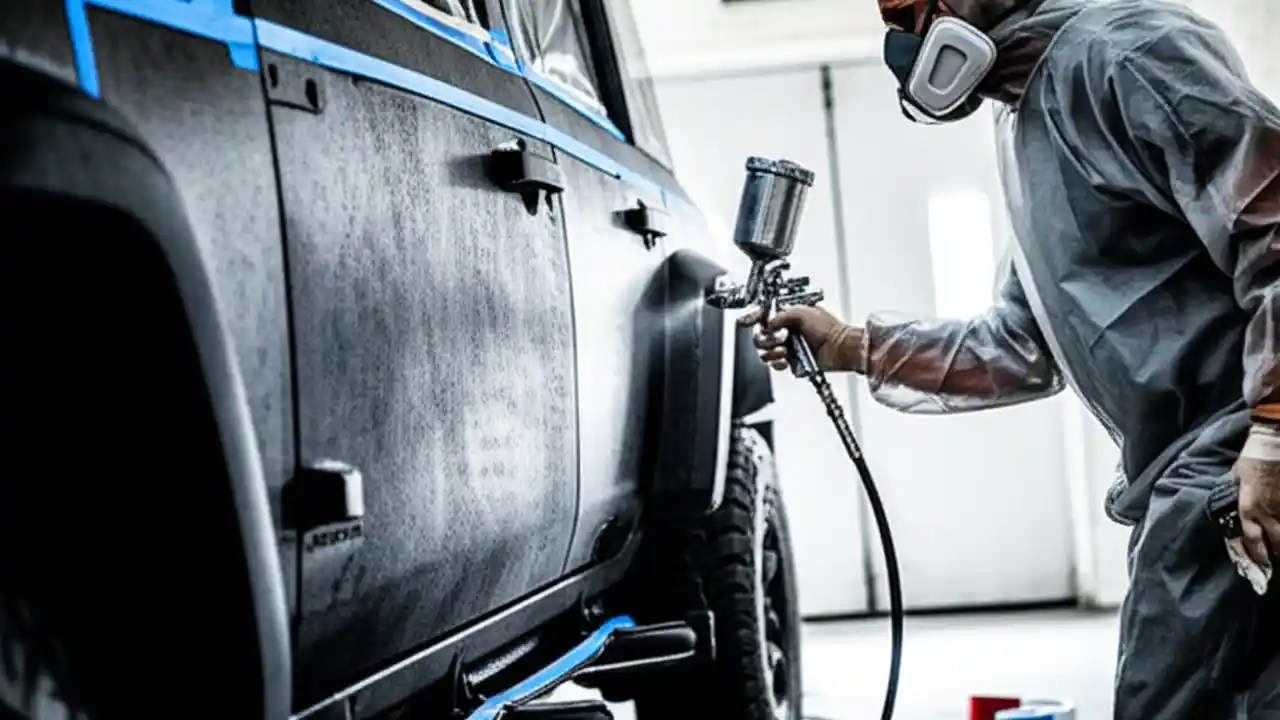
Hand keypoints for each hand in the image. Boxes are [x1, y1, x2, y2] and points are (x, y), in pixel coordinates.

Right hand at [739, 305, 864, 372]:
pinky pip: (775, 364)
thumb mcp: (803, 313)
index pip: (767, 316)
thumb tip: (768, 323)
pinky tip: (785, 360)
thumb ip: (782, 315)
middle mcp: (788, 331)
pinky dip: (777, 363)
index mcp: (790, 316)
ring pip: (766, 351)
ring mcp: (790, 347)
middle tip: (777, 339)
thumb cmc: (829, 329)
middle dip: (766, 338)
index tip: (749, 321)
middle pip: (762, 335)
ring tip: (784, 351)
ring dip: (772, 351)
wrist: (840, 349)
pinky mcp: (793, 362)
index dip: (756, 318)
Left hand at [1236, 428, 1279, 573]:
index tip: (1262, 565)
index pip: (1252, 540)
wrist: (1275, 441)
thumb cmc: (1253, 457)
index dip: (1257, 556)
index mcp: (1248, 508)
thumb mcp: (1237, 475)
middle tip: (1278, 561)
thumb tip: (1232, 498)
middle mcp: (1268, 513)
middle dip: (1279, 556)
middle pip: (1277, 545)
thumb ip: (1237, 491)